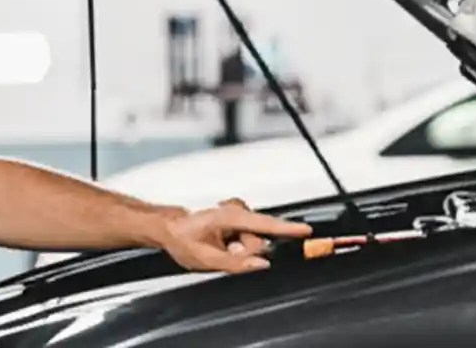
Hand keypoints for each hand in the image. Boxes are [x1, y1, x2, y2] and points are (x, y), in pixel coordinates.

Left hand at [157, 197, 311, 272]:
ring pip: (253, 242)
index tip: (306, 230)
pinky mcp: (236, 220)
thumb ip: (236, 263)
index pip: (265, 223)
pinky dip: (237, 247)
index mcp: (229, 216)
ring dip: (239, 251)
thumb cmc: (182, 238)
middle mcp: (236, 212)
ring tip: (218, 249)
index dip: (287, 228)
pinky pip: (246, 239)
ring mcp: (236, 215)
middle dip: (245, 252)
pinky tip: (221, 245)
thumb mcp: (206, 258)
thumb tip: (261, 263)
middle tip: (223, 253)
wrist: (169, 229)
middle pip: (258, 240)